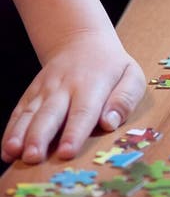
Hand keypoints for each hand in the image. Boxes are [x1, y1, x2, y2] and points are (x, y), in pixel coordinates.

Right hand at [1, 31, 145, 163]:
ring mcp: (46, 88)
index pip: (83, 111)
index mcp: (93, 84)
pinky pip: (20, 110)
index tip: (66, 152)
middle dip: (41, 135)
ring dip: (21, 133)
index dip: (74, 132)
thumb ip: (125, 98)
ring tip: (13, 153)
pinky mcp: (33, 92)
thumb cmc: (112, 66)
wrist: (82, 39)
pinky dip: (11, 129)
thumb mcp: (131, 75)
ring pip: (31, 112)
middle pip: (51, 113)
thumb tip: (110, 122)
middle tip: (33, 156)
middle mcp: (66, 86)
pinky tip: (6, 149)